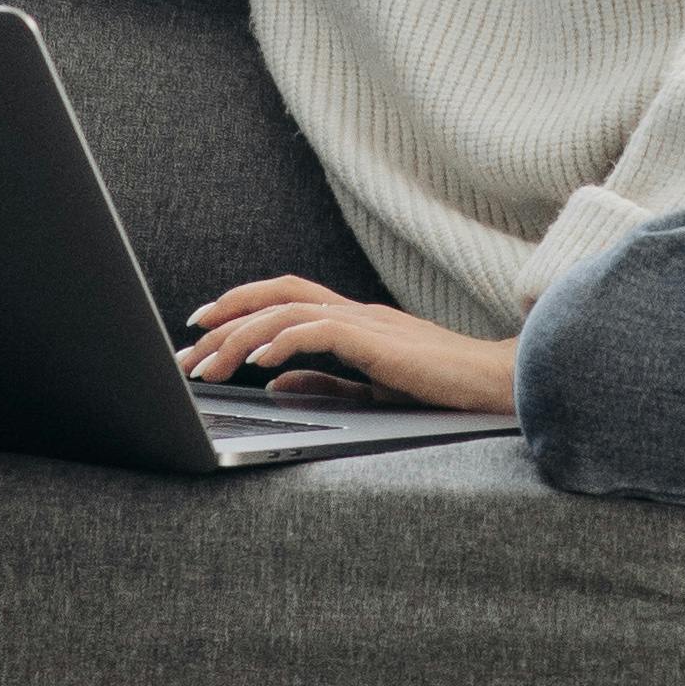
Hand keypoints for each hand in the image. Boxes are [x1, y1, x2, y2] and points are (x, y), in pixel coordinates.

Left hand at [182, 275, 520, 417]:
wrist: (496, 385)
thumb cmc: (442, 388)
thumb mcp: (371, 390)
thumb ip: (325, 384)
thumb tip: (274, 385)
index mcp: (352, 321)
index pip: (284, 300)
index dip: (240, 309)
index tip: (201, 332)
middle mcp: (354, 312)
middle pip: (277, 295)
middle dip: (226, 317)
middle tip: (188, 344)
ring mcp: (367, 321)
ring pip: (289, 310)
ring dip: (243, 335)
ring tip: (209, 361)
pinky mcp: (379, 340)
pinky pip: (320, 329)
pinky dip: (285, 340)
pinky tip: (259, 361)